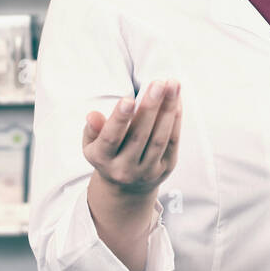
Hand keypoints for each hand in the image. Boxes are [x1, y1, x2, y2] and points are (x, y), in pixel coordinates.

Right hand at [82, 79, 181, 197]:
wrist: (126, 187)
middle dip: (150, 107)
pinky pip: (173, 141)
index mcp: (102, 159)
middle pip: (140, 136)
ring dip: (168, 109)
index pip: (111, 138)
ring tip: (172, 85)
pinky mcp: (166, 168)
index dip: (120, 119)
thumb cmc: (107, 154)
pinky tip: (177, 100)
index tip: (128, 99)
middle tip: (158, 83)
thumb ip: (92, 129)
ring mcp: (147, 171)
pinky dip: (176, 119)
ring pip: (160, 138)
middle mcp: (125, 168)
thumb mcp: (92, 144)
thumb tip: (93, 115)